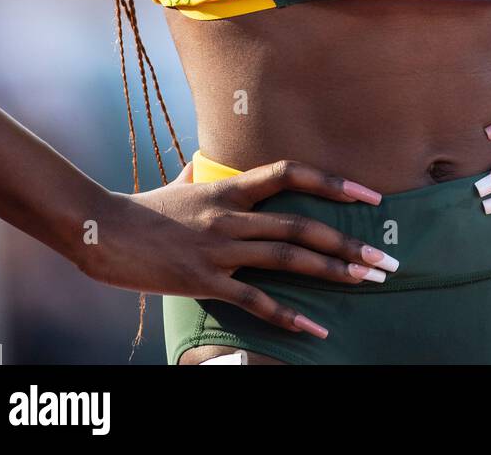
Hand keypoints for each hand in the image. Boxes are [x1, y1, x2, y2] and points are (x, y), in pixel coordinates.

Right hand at [77, 158, 399, 339]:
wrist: (104, 232)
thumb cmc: (146, 208)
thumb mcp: (183, 182)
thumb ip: (205, 173)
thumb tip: (210, 161)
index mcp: (230, 187)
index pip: (292, 173)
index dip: (334, 182)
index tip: (371, 195)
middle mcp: (231, 214)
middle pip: (302, 224)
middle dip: (349, 242)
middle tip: (385, 258)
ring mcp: (220, 248)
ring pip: (288, 257)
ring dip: (333, 271)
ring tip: (368, 281)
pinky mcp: (205, 281)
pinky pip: (255, 301)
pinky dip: (289, 316)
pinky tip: (316, 328)